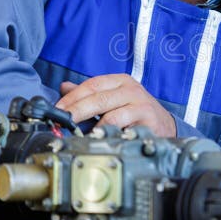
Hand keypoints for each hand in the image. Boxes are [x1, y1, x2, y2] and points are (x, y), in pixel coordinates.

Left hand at [55, 74, 176, 136]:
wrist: (164, 124)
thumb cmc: (136, 111)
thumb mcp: (113, 97)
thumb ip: (90, 94)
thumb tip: (64, 88)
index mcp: (120, 81)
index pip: (91, 85)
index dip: (72, 97)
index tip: (56, 109)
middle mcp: (131, 89)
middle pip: (98, 98)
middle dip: (76, 110)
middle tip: (61, 121)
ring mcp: (140, 104)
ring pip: (110, 115)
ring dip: (91, 126)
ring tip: (77, 133)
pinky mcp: (147, 120)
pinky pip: (123, 129)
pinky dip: (108, 134)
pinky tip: (98, 138)